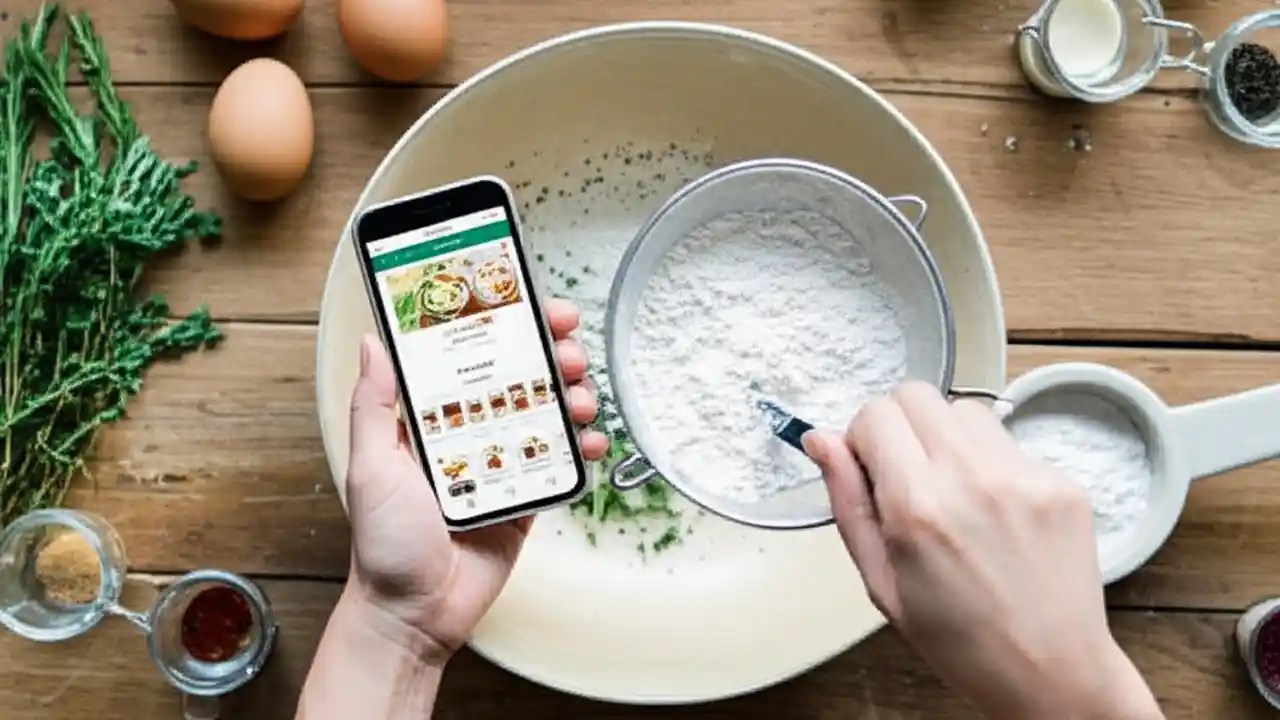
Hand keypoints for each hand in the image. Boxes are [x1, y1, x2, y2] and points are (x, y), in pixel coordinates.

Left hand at [343, 298, 606, 666]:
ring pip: (549, 412)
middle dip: (551, 352)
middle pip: (521, 375)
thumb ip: (373, 405)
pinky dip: (582, 447)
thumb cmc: (384, 545)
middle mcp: (470, 433)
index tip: (531, 302)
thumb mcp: (371, 466)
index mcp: (431, 418)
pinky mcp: (527, 496)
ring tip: (580, 399)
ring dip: (573, 395)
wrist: (415, 614)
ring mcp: (502, 463)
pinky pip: (561, 462)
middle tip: (567, 348)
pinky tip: (589, 442)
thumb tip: (374, 342)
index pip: (472, 354)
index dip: (504, 323)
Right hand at [804, 382, 1161, 719]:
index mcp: (917, 507)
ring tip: (953, 491)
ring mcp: (1023, 477)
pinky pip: (1009, 442)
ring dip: (947, 437)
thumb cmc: (963, 640)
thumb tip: (821, 442)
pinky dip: (991, 463)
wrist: (1050, 671)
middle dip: (900, 425)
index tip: (870, 467)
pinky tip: (993, 511)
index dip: (863, 439)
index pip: (875, 414)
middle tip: (906, 472)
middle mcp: (972, 479)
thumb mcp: (880, 582)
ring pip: (963, 409)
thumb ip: (847, 502)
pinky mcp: (1061, 481)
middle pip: (916, 394)